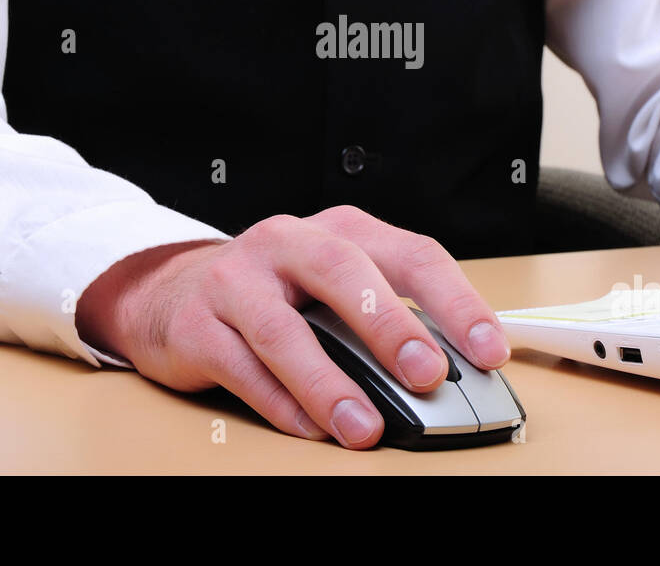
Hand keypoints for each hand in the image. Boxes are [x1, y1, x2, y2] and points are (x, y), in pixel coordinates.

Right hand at [75, 205, 509, 448]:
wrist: (170, 291)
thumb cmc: (273, 291)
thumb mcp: (333, 287)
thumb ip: (387, 318)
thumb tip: (452, 375)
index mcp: (339, 230)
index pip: (410, 253)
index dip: (456, 301)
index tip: (489, 349)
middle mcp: (287, 243)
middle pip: (342, 272)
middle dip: (389, 325)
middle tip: (427, 374)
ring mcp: (237, 280)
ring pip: (284, 329)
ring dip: (330, 382)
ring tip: (366, 427)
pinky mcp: (196, 324)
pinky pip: (241, 366)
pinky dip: (280, 403)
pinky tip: (310, 428)